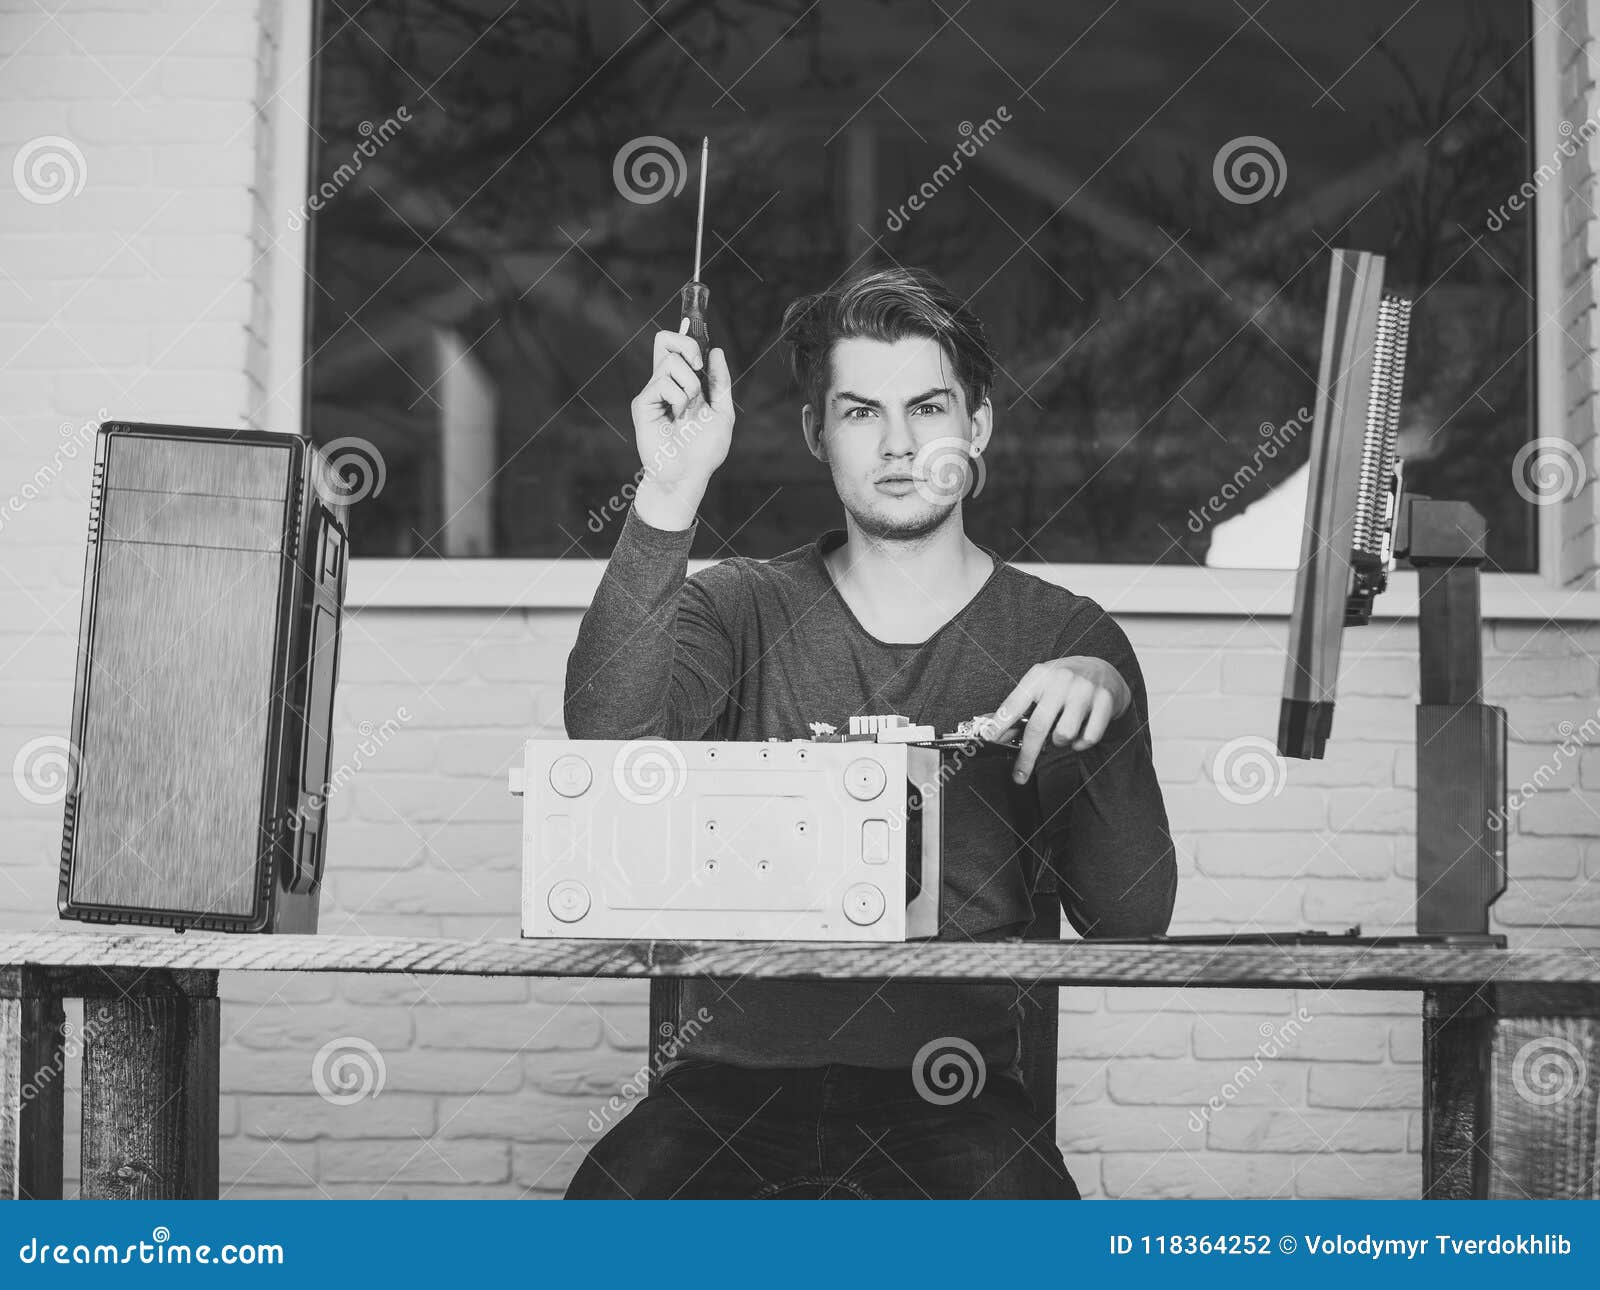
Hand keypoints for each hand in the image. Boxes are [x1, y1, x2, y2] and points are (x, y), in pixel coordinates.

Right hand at [630, 325, 734, 526]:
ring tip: (688, 411)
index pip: (678, 346)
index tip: (703, 352)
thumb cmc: (704, 450)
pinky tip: (677, 417)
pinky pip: (663, 383)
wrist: (689, 474)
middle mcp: (665, 383)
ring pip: (671, 363)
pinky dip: (678, 399)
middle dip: (686, 344)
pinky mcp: (642, 404)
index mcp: (684, 383)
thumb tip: (716, 351)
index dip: (688, 335)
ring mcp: (652, 392)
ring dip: (690, 386)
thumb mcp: (722, 412)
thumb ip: (720, 382)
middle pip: (664, 339)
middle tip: (698, 367)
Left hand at [988, 656, 1132, 781]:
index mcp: (1039, 675)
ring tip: (1061, 732)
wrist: (1103, 669)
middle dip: (1026, 756)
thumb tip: (996, 735)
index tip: (989, 741)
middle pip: (1038, 726)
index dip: (1000, 725)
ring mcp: (1085, 690)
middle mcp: (1061, 680)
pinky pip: (1089, 738)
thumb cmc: (1063, 682)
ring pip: (1064, 735)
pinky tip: (1080, 733)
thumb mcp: (1039, 686)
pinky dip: (1081, 743)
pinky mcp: (1105, 701)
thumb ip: (1020, 708)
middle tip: (1019, 775)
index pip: (1014, 704)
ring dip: (1059, 742)